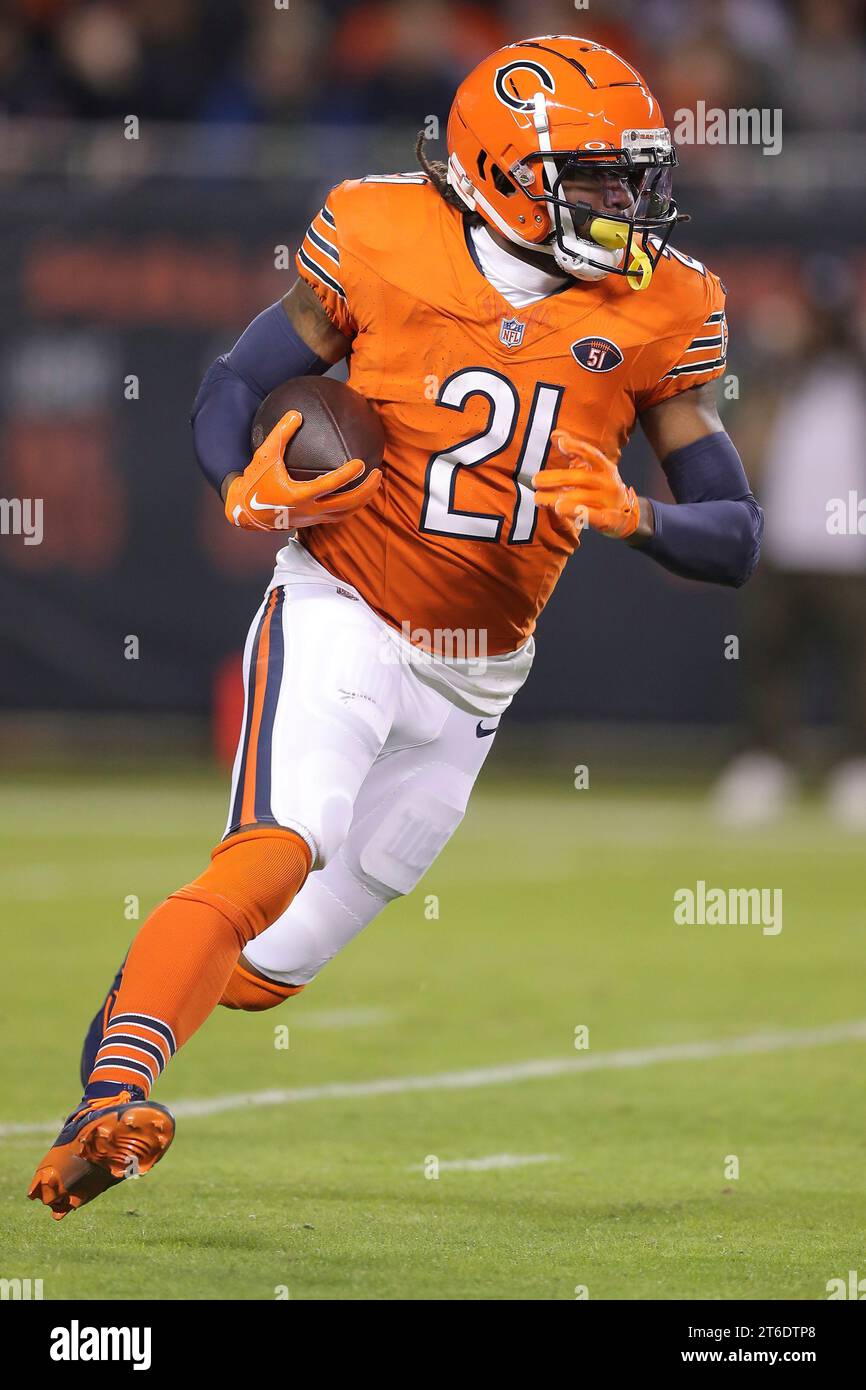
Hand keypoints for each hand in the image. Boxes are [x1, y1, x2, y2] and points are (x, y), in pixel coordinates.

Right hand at [224, 410, 381, 530]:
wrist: (244, 511)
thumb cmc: (254, 481)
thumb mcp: (264, 455)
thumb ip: (281, 433)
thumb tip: (296, 413)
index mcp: (299, 496)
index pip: (330, 486)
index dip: (347, 475)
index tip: (360, 463)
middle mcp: (309, 511)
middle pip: (347, 505)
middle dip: (366, 490)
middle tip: (378, 473)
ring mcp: (312, 519)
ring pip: (345, 514)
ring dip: (362, 500)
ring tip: (374, 484)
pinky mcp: (311, 522)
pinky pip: (337, 516)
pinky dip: (350, 506)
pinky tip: (358, 494)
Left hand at [532, 432, 640, 539]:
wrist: (625, 516)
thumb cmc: (601, 489)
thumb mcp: (592, 469)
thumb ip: (574, 452)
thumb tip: (555, 434)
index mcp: (605, 467)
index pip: (592, 454)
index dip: (577, 447)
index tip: (560, 443)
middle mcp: (608, 483)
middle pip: (581, 478)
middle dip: (556, 478)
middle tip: (535, 480)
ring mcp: (609, 502)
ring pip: (582, 498)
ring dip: (559, 498)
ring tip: (539, 498)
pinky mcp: (609, 520)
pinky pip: (593, 516)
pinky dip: (578, 512)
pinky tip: (560, 509)